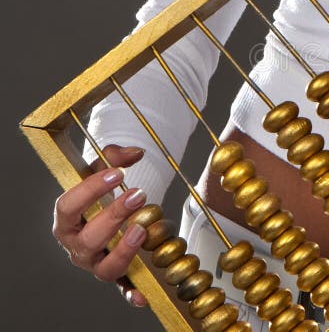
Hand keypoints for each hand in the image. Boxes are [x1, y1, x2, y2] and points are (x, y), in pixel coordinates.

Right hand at [52, 145, 149, 306]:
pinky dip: (132, 293)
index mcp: (67, 221)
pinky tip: (142, 294)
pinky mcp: (119, 276)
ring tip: (143, 228)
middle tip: (138, 195)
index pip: (67, 207)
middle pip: (88, 239)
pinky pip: (124, 289)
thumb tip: (134, 154)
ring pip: (105, 269)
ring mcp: (97, 264)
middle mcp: (78, 246)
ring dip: (124, 251)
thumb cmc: (102, 192)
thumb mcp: (103, 170)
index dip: (90, 190)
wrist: (112, 212)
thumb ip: (114, 157)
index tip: (118, 173)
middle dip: (113, 216)